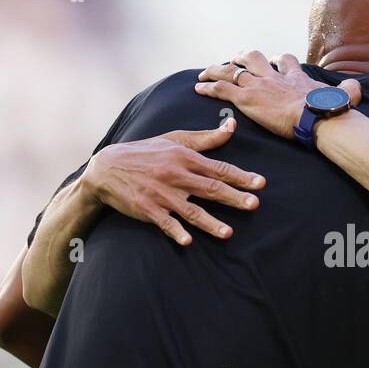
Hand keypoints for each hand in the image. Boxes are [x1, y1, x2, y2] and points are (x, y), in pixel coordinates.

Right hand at [82, 119, 264, 245]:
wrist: (107, 167)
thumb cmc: (146, 153)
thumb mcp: (174, 140)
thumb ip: (206, 138)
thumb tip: (232, 126)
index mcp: (184, 158)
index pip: (218, 168)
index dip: (241, 176)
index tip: (260, 183)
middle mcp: (175, 175)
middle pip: (210, 188)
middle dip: (234, 197)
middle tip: (254, 204)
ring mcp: (161, 194)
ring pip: (190, 210)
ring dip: (210, 222)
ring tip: (228, 233)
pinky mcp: (147, 209)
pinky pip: (164, 223)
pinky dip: (175, 231)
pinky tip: (187, 241)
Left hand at [195, 50, 361, 138]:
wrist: (318, 118)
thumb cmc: (332, 111)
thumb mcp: (345, 96)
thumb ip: (351, 90)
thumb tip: (359, 89)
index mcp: (296, 77)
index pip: (283, 60)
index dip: (275, 60)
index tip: (270, 61)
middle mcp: (275, 76)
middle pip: (253, 58)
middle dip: (241, 58)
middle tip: (233, 62)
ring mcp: (260, 85)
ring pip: (231, 70)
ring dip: (217, 70)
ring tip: (205, 73)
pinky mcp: (248, 98)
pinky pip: (222, 88)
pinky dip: (209, 87)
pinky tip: (199, 88)